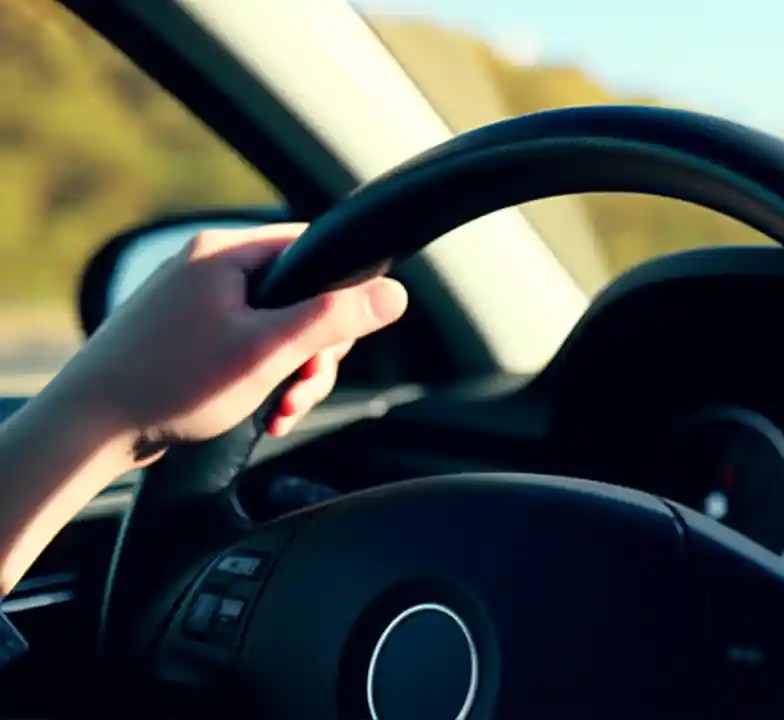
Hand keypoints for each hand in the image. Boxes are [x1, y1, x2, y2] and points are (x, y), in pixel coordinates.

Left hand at [50, 223, 407, 456]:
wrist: (88, 429)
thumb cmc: (170, 384)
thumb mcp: (268, 352)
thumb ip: (334, 320)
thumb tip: (395, 295)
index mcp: (225, 253)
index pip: (313, 248)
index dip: (342, 293)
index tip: (341, 340)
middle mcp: (208, 267)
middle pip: (300, 296)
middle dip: (315, 351)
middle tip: (302, 390)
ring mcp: (194, 302)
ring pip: (276, 328)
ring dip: (292, 374)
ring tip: (281, 411)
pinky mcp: (186, 335)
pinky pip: (247, 346)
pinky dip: (262, 379)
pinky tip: (262, 412)